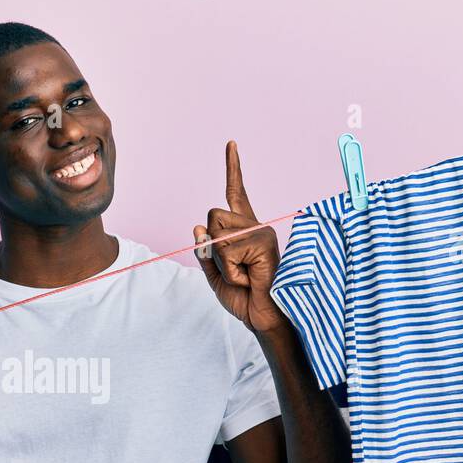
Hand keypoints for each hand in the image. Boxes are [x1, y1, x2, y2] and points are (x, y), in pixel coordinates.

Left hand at [193, 141, 283, 334]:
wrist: (263, 318)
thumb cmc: (244, 298)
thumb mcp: (216, 275)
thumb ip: (205, 251)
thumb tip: (198, 225)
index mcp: (244, 230)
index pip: (236, 193)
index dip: (233, 168)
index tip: (231, 144)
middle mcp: (255, 225)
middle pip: (212, 215)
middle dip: (211, 245)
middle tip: (233, 270)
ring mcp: (261, 232)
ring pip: (217, 232)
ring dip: (221, 261)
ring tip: (243, 276)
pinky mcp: (264, 242)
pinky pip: (227, 250)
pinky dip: (230, 271)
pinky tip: (249, 279)